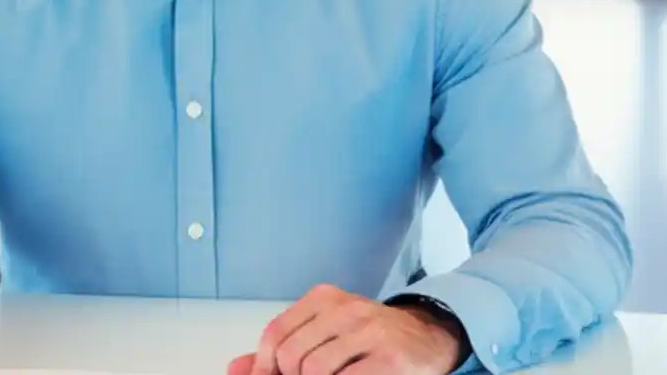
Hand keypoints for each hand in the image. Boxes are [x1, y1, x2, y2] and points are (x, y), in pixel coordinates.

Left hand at [228, 284, 466, 374]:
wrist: (430, 338)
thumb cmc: (372, 338)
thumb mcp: (326, 332)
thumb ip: (282, 348)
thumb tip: (236, 368)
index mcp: (324, 299)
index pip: (276, 333)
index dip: (264, 364)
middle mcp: (346, 309)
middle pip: (292, 355)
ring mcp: (369, 332)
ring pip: (315, 370)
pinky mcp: (389, 359)